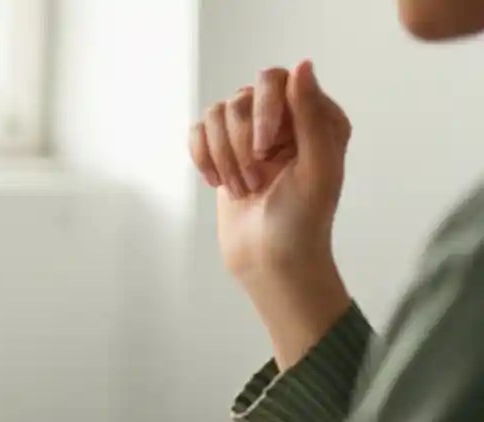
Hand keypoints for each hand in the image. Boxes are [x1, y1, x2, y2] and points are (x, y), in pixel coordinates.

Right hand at [190, 60, 353, 367]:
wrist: (270, 263)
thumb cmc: (301, 223)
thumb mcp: (317, 169)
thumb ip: (312, 116)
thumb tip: (302, 65)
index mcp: (316, 119)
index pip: (277, 81)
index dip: (263, 111)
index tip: (265, 151)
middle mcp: (284, 120)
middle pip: (241, 97)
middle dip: (239, 140)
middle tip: (254, 177)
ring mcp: (250, 136)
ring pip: (216, 114)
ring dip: (223, 157)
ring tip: (241, 188)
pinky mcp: (222, 152)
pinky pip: (197, 131)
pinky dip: (202, 158)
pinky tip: (217, 183)